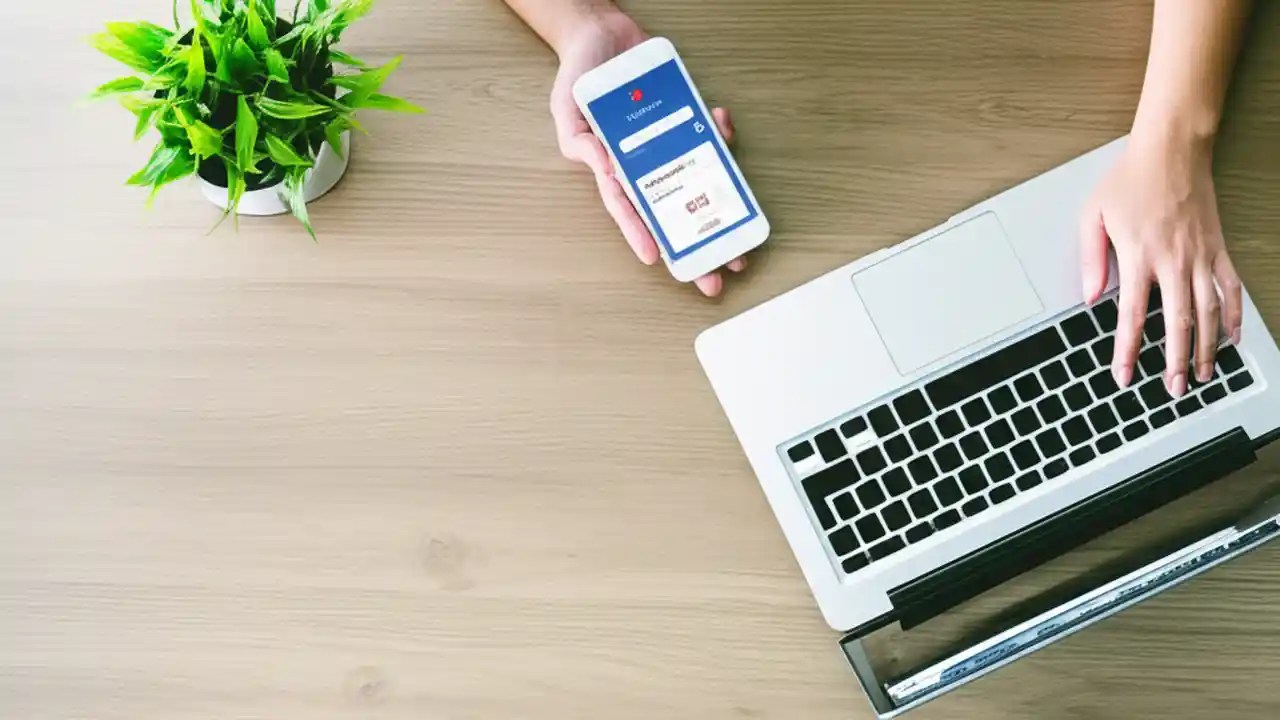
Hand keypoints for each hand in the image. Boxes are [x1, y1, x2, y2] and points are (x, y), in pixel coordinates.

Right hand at [548, 9, 744, 296]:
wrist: (602, 33)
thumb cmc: (579, 76)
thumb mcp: (566, 110)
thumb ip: (580, 141)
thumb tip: (605, 168)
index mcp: (613, 166)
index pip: (629, 206)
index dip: (641, 233)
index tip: (657, 258)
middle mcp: (643, 161)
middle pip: (671, 207)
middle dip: (693, 241)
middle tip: (717, 272)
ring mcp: (665, 141)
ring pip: (696, 178)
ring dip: (719, 201)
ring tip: (739, 226)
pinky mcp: (683, 117)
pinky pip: (706, 132)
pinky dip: (718, 132)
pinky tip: (721, 124)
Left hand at [1079, 130, 1241, 397]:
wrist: (1170, 149)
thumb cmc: (1128, 180)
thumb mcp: (1093, 216)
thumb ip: (1091, 259)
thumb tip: (1089, 297)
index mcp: (1139, 257)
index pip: (1131, 315)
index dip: (1128, 350)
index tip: (1124, 376)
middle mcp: (1173, 261)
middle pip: (1178, 322)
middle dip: (1175, 360)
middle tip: (1172, 389)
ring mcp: (1200, 255)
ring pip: (1209, 311)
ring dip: (1205, 347)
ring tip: (1201, 375)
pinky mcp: (1218, 247)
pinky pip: (1230, 286)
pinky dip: (1235, 314)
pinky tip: (1233, 337)